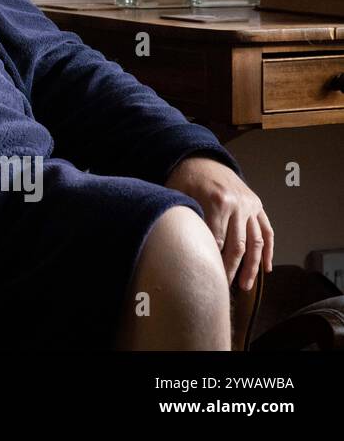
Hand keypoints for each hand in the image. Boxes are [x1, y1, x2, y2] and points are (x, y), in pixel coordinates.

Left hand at [164, 156, 272, 291]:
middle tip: (223, 288)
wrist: (200, 158)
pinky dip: (269, 251)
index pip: (216, 241)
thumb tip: (184, 249)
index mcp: (217, 202)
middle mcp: (237, 204)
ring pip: (256, 242)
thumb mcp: (177, 195)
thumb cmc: (184, 179)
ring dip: (252, 267)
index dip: (212, 261)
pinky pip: (267, 231)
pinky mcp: (257, 204)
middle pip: (237, 246)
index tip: (207, 278)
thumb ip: (184, 219)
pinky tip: (267, 268)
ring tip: (246, 286)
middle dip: (230, 269)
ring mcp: (250, 205)